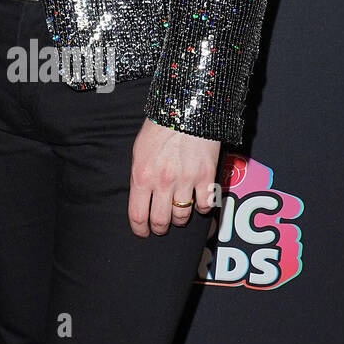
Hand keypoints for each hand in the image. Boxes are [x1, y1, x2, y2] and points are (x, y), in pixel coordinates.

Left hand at [128, 118, 220, 236]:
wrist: (185, 111)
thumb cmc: (159, 128)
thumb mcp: (139, 151)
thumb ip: (140, 175)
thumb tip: (141, 197)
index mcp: (141, 175)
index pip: (137, 215)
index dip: (140, 229)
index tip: (142, 232)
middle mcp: (163, 182)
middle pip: (161, 221)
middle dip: (160, 227)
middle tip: (161, 226)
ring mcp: (186, 181)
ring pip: (182, 216)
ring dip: (179, 218)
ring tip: (178, 212)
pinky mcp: (206, 177)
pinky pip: (205, 206)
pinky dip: (201, 208)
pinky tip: (197, 201)